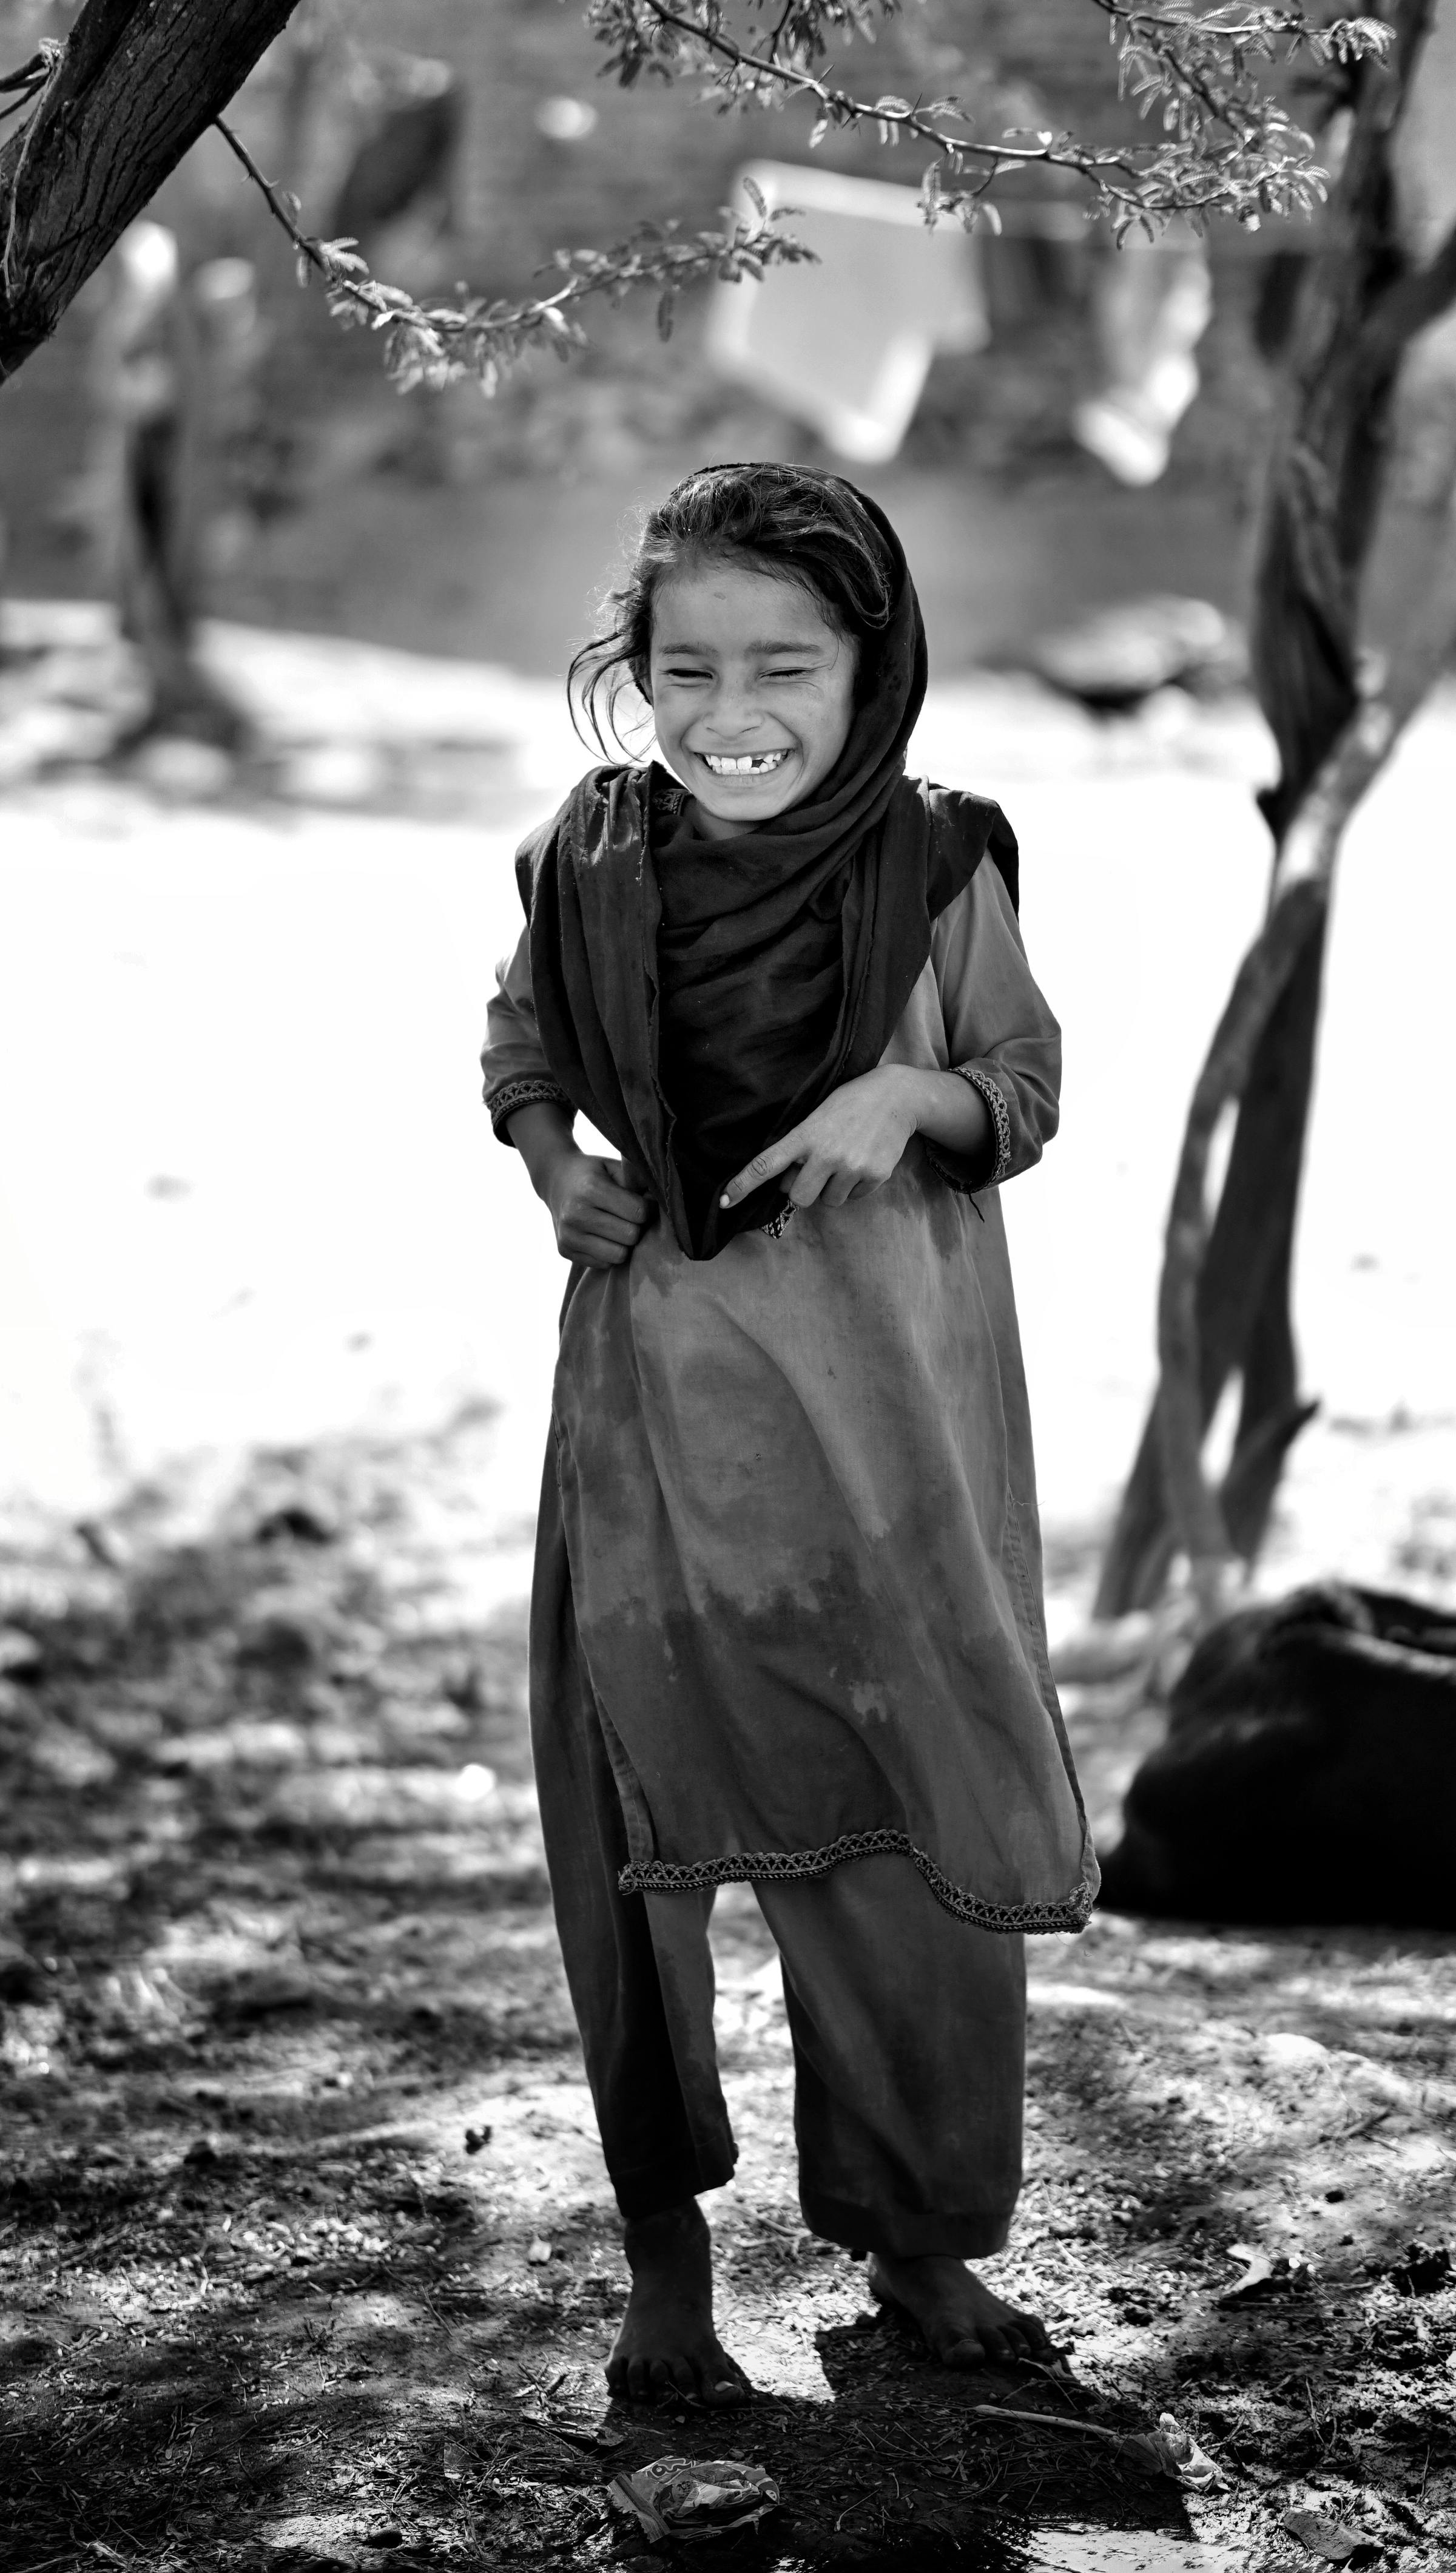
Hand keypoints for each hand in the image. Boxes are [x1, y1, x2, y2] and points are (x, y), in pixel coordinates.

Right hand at [545, 1148, 654, 1267]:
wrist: (555, 1180)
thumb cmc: (593, 1173)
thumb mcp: (615, 1167)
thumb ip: (639, 1183)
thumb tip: (666, 1205)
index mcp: (590, 1189)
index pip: (638, 1213)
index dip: (649, 1209)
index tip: (645, 1203)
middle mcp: (575, 1214)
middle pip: (630, 1236)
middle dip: (637, 1227)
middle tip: (631, 1217)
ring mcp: (568, 1235)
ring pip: (618, 1255)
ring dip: (624, 1244)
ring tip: (618, 1227)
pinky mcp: (564, 1250)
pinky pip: (603, 1264)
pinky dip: (609, 1252)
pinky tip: (603, 1236)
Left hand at [719, 1067, 919, 1212]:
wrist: (896, 1096)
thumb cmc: (849, 1105)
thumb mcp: (817, 1116)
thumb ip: (799, 1147)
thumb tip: (784, 1182)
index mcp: (805, 1135)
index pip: (766, 1164)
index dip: (742, 1185)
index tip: (724, 1202)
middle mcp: (826, 1154)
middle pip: (799, 1198)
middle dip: (804, 1189)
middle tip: (817, 1168)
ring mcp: (852, 1166)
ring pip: (828, 1201)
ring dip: (832, 1188)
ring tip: (845, 1159)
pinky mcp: (875, 1176)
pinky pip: (853, 1197)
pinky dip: (855, 1186)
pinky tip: (863, 1160)